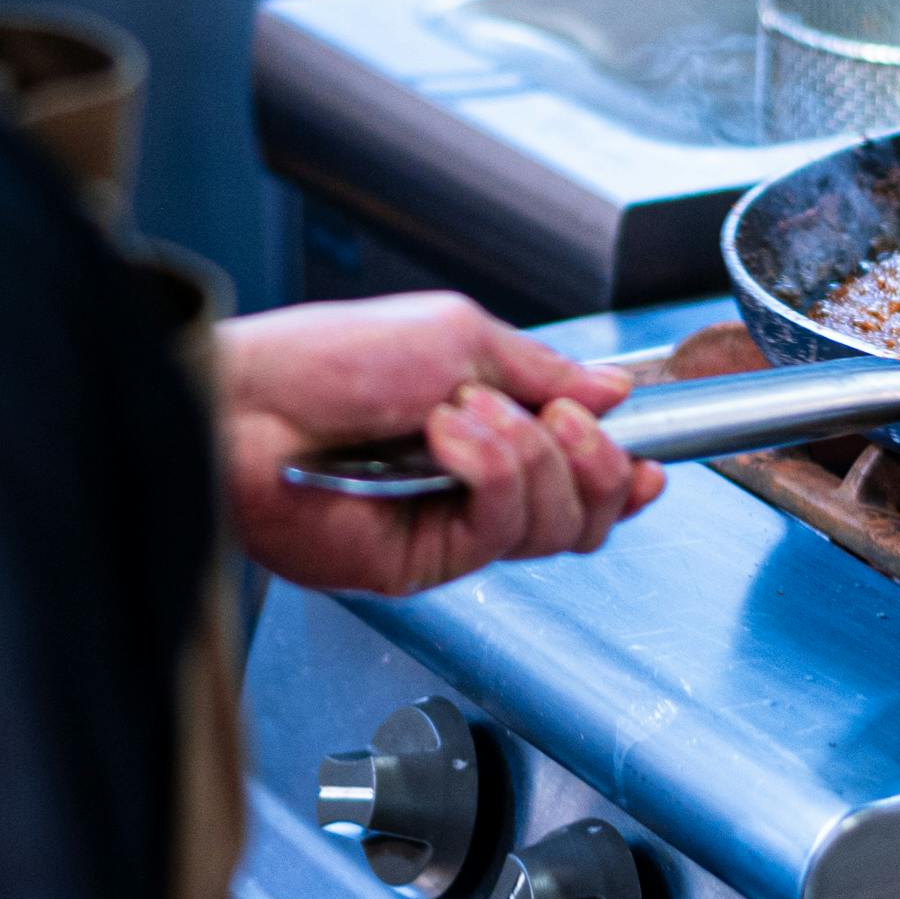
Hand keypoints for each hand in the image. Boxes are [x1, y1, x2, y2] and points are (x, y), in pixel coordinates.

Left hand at [217, 292, 663, 595]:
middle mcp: (471, 488)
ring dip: (528, 457)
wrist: (249, 402)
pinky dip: (488, 472)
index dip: (623, 474)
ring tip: (467, 415)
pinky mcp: (423, 563)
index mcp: (483, 432)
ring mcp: (448, 528)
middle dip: (594, 461)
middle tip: (559, 419)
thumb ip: (542, 372)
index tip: (650, 460)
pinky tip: (445, 439)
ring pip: (555, 527)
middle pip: (585, 514)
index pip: (577, 475)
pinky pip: (501, 532)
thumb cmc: (326, 360)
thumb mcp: (458, 335)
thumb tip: (613, 392)